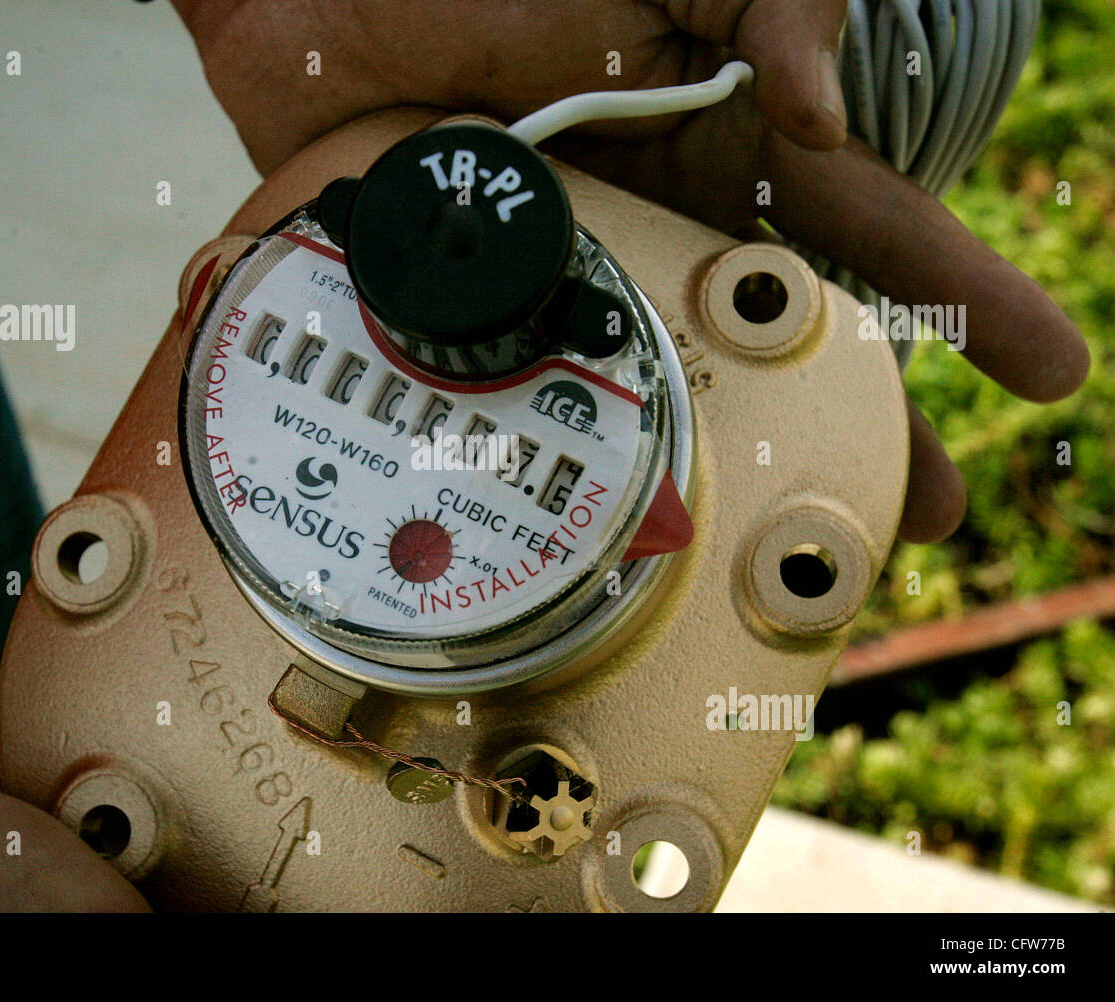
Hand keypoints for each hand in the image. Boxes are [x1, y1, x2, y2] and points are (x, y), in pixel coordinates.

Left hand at [174, 0, 1089, 542]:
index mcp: (718, 140)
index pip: (863, 227)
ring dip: (742, 463)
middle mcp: (660, 220)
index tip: (1047, 370)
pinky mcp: (479, 312)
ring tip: (790, 548)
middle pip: (781, 339)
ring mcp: (573, 275)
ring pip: (678, 387)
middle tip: (921, 514)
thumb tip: (824, 109)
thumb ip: (767, 2)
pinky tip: (620, 514)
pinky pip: (545, 391)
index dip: (959, 298)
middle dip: (863, 423)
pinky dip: (582, 453)